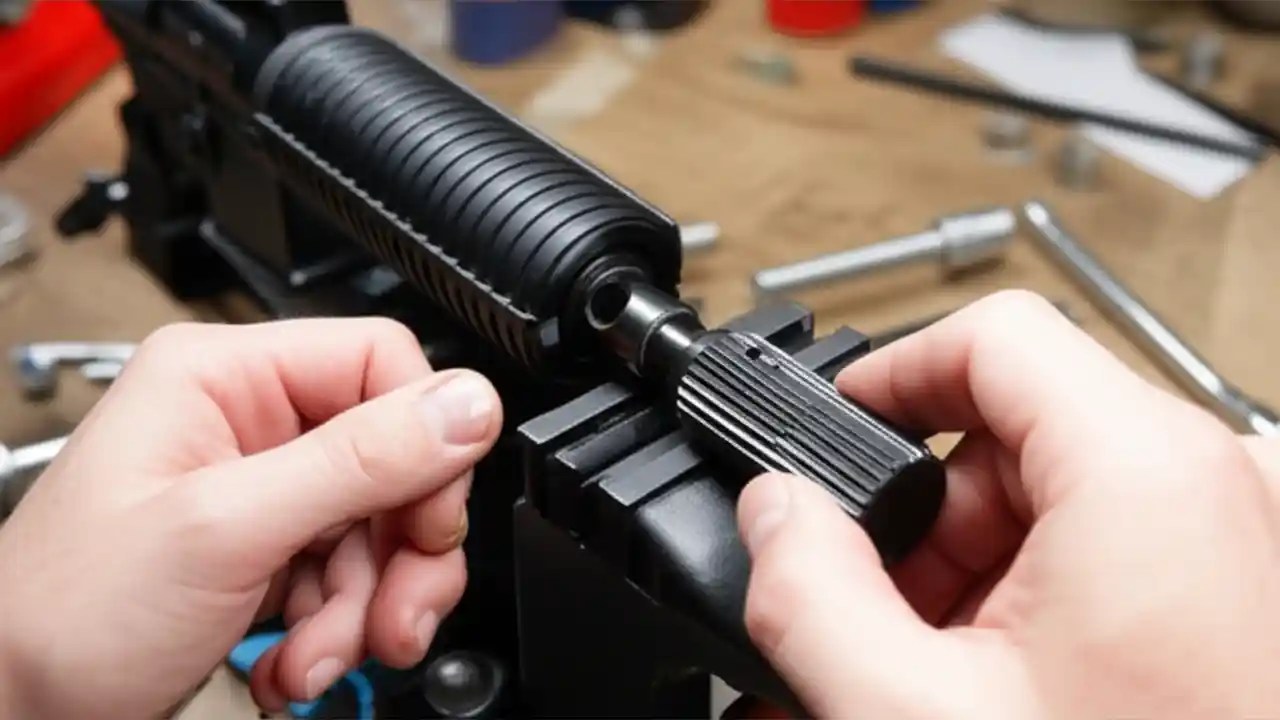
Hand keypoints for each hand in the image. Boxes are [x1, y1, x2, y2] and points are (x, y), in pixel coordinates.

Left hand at [0, 319, 501, 718]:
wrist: (10, 713)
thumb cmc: (65, 614)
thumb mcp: (227, 528)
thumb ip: (359, 462)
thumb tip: (468, 404)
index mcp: (227, 376)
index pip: (381, 365)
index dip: (425, 442)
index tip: (430, 518)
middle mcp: (249, 422)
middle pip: (395, 457)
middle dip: (403, 549)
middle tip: (400, 610)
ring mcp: (261, 491)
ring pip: (382, 527)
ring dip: (370, 606)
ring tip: (323, 655)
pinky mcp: (269, 551)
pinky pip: (351, 576)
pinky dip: (340, 630)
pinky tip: (297, 662)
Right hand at [737, 291, 1279, 717]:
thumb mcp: (914, 713)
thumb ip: (808, 592)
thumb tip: (772, 512)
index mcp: (1143, 474)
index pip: (991, 338)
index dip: (889, 375)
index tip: (831, 434)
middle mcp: (1212, 490)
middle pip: (1014, 435)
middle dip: (921, 525)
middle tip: (877, 619)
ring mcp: (1236, 546)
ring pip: (1055, 507)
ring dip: (969, 580)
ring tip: (930, 676)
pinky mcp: (1238, 599)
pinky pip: (1106, 560)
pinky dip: (1031, 611)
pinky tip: (988, 686)